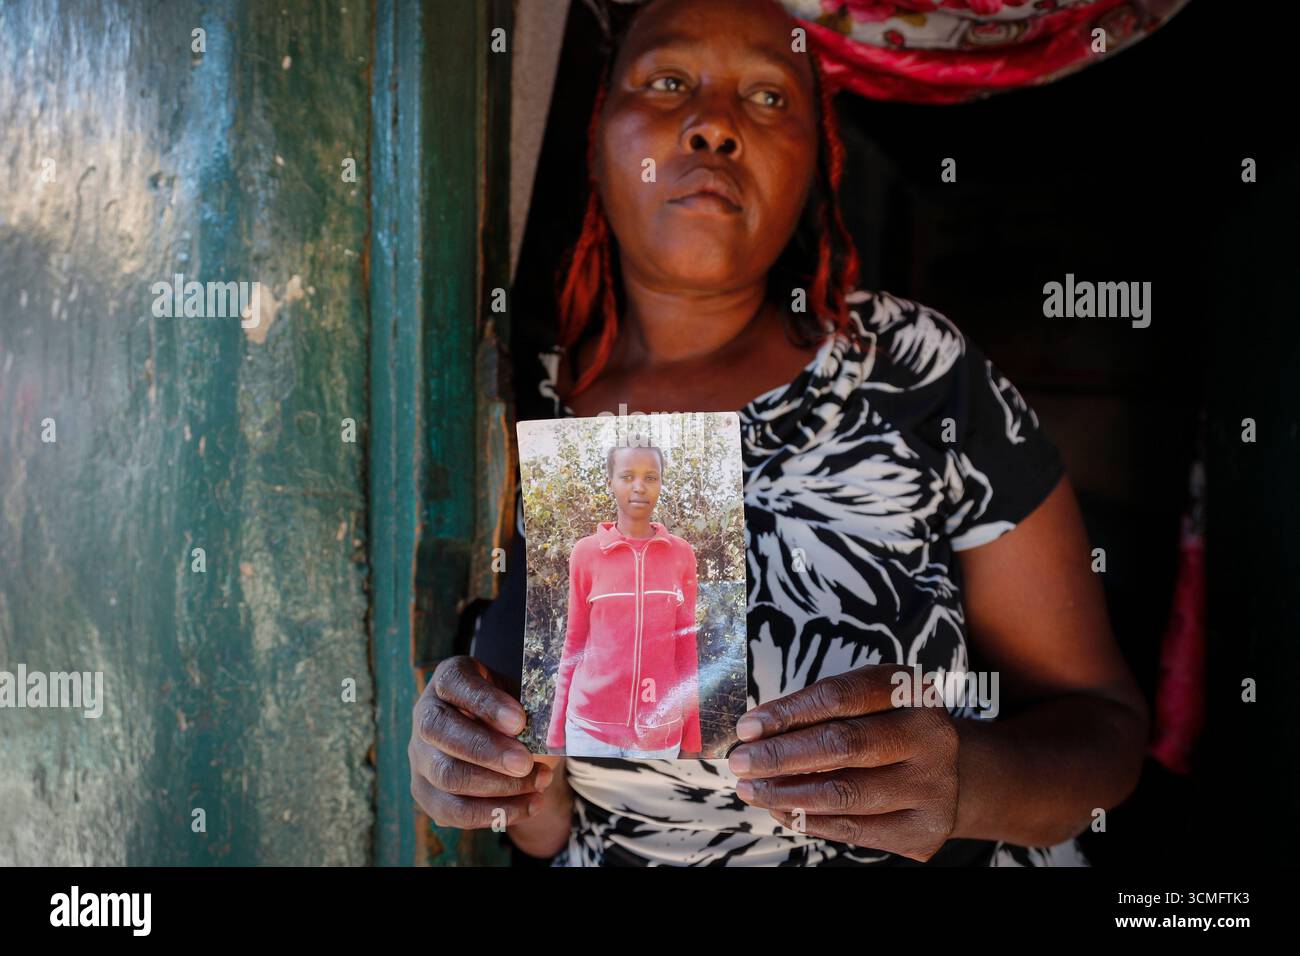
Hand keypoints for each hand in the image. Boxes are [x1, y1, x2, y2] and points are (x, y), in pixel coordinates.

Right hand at [409, 655, 553, 828]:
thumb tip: (545, 734)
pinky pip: (452, 811)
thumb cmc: (515, 712)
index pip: (455, 682)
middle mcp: (425, 713)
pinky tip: (530, 804)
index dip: (485, 703)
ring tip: (539, 783)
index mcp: (449, 678)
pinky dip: (494, 812)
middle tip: (526, 763)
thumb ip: (530, 708)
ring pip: (446, 776)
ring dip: (497, 787)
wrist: (506, 741)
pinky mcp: (425, 791)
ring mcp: (420, 755)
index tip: (520, 721)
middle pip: (440, 731)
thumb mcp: (524, 698)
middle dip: (487, 751)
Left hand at [727, 664, 959, 861]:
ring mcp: (933, 785)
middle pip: (843, 744)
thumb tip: (755, 736)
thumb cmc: (888, 730)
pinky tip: (783, 811)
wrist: (947, 776)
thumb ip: (818, 714)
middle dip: (780, 756)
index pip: (841, 696)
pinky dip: (811, 821)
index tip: (748, 727)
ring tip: (752, 790)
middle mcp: (930, 735)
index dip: (789, 712)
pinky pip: (855, 828)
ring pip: (845, 793)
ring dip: (787, 793)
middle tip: (741, 763)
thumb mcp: (865, 704)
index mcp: (912, 690)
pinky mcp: (925, 828)